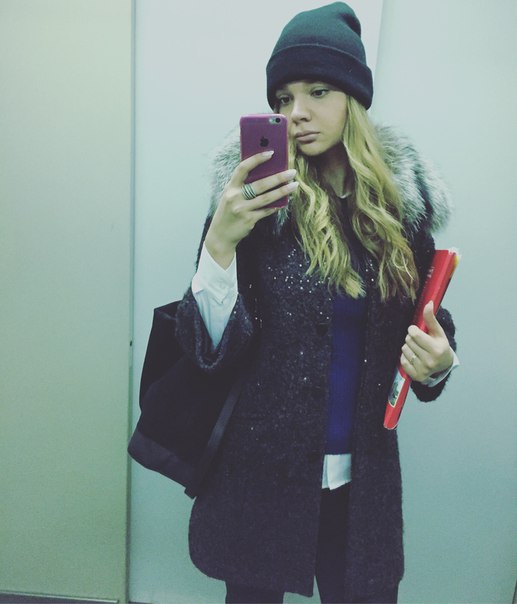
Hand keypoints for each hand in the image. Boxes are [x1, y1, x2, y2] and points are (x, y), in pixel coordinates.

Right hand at [205, 152, 297, 267]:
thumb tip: (267, 175)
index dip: (256, 159)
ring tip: (294, 185)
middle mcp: (235, 197)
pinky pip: (266, 211)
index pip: (243, 168)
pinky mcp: (249, 220)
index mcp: (230, 187)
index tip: (271, 153)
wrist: (220, 236)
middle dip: (278, 177)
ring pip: (267, 198)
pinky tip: (284, 202)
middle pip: (260, 184)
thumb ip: (243, 186)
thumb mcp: (230, 196)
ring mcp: (242, 209)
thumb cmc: (229, 212)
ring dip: (282, 191)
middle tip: (292, 172)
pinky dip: (275, 206)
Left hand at [400, 301, 453, 382]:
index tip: (417, 330)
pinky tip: (414, 357)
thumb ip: (431, 318)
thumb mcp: (438, 332)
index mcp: (437, 349)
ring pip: (404, 350)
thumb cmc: (440, 346)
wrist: (444, 365)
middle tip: (419, 341)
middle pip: (408, 341)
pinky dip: (405, 357)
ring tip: (417, 349)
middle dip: (411, 338)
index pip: (414, 334)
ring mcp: (423, 370)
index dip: (413, 329)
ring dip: (408, 347)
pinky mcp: (416, 376)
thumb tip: (428, 303)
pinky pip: (402, 361)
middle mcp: (430, 361)